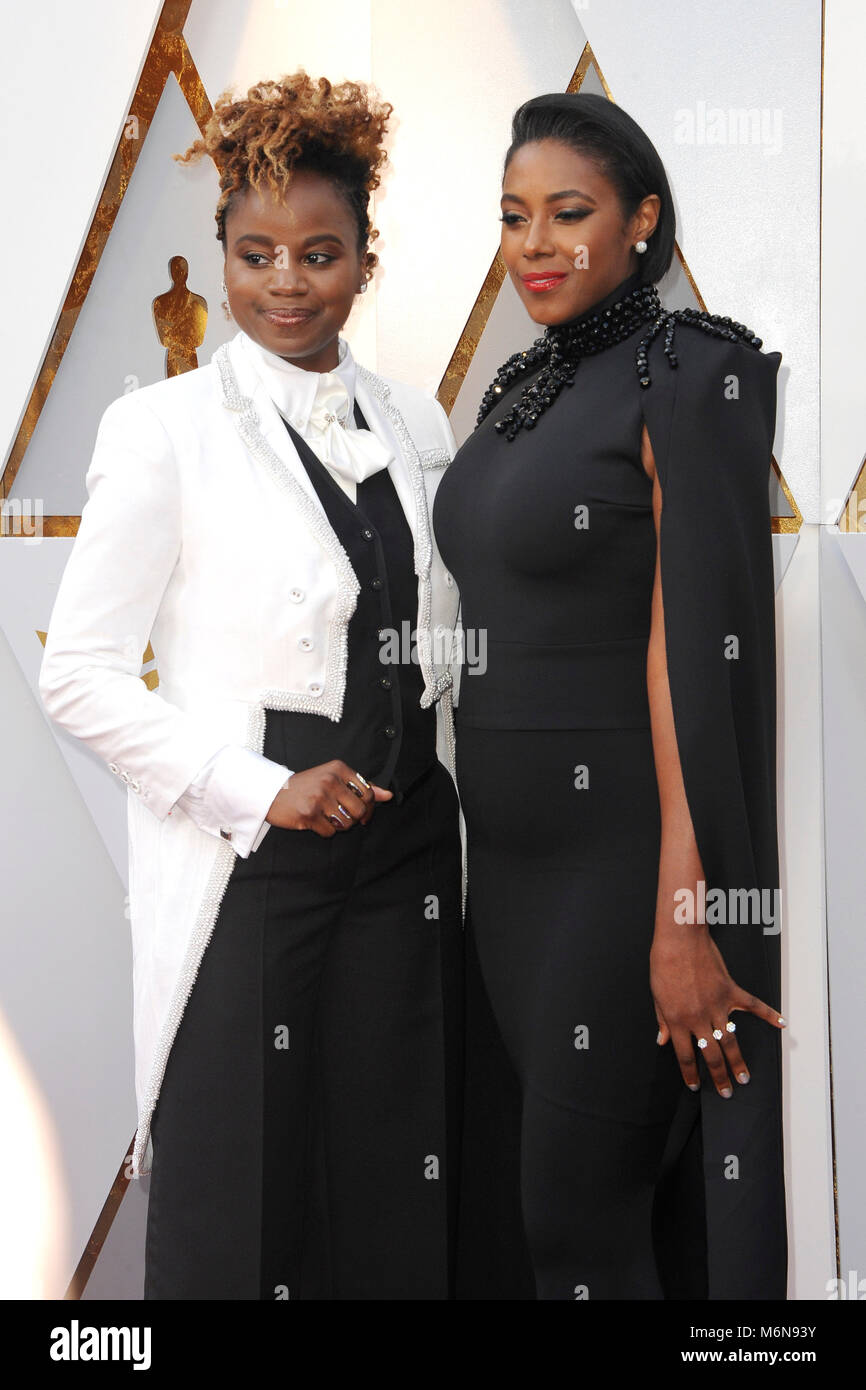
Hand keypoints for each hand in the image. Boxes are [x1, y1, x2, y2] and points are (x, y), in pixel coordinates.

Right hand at [265, 760, 391, 836]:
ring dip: (340, 826)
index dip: (369, 807)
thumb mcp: (333, 778)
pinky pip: (330, 832)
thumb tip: (388, 796)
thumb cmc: (306, 786)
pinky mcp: (308, 814)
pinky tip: (315, 822)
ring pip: (346, 823)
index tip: (363, 813)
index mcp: (338, 768)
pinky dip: (325, 831)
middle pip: (360, 810)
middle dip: (355, 819)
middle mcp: (329, 781)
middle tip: (344, 817)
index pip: (368, 793)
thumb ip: (361, 787)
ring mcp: (318, 798)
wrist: (271, 792)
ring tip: (328, 818)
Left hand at [650, 922, 784, 1097]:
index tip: (696, 1087)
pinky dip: (769, 1015)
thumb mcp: (656, 995)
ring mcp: (716, 1005)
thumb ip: (662, 1020)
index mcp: (677, 1020)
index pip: (685, 1056)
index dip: (690, 1074)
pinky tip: (781, 1025)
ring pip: (730, 1040)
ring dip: (738, 1061)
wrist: (679, 939)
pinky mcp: (730, 991)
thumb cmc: (663, 964)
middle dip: (719, 1076)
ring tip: (745, 1077)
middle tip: (728, 1092)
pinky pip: (753, 1006)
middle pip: (710, 1054)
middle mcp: (698, 1018)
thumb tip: (662, 1040)